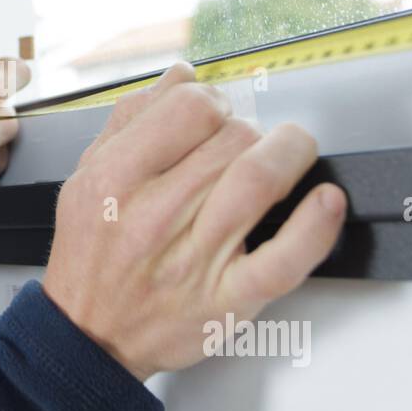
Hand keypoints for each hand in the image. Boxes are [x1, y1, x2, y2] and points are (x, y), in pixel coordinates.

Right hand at [42, 60, 346, 383]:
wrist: (90, 334)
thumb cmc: (91, 255)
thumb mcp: (86, 177)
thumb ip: (130, 120)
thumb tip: (182, 77)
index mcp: (116, 179)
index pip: (189, 108)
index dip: (213, 100)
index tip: (216, 114)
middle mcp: (153, 216)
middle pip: (232, 137)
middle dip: (247, 128)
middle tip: (242, 143)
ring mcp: (195, 260)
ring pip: (260, 181)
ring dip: (289, 151)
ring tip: (290, 149)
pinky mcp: (228, 299)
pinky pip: (284, 259)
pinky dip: (314, 227)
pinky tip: (324, 200)